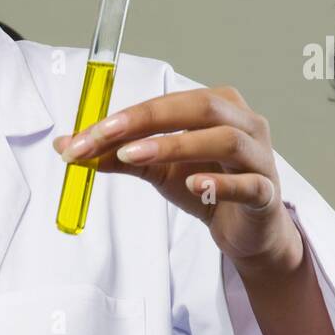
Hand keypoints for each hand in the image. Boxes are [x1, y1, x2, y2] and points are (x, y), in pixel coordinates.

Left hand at [53, 86, 302, 274]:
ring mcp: (259, 156)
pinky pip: (249, 184)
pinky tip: (193, 186)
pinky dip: (220, 184)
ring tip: (135, 156)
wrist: (244, 231)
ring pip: (225, 140)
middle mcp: (243, 122)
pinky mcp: (267, 193)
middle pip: (199, 108)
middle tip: (103, 138)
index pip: (166, 103)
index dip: (124, 116)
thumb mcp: (156, 169)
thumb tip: (68, 146)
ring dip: (177, 145)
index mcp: (216, 106)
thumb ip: (117, 156)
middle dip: (146, 121)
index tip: (84, 136)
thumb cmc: (205, 186)